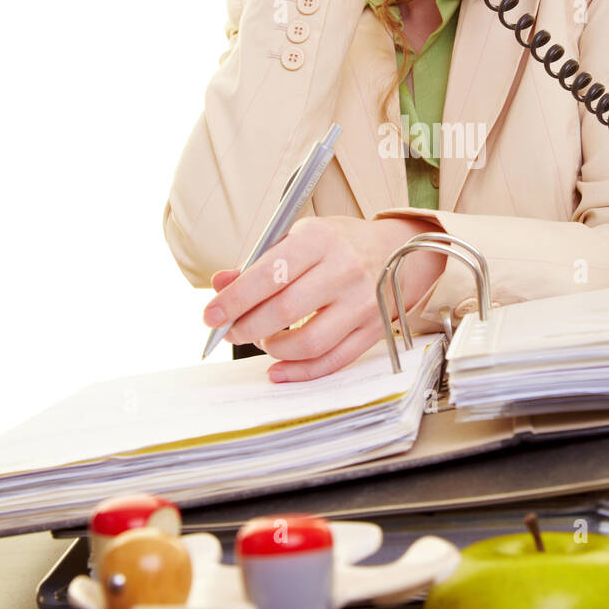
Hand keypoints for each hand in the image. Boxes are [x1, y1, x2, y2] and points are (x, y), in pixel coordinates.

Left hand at [204, 215, 444, 382]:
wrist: (397, 250)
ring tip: (262, 341)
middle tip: (232, 331)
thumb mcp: (299, 236)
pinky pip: (333, 361)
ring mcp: (363, 302)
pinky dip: (301, 372)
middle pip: (286, 310)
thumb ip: (259, 261)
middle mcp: (345, 269)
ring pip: (309, 342)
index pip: (269, 273)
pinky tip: (279, 369)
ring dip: (275, 349)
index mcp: (321, 239)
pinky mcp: (373, 329)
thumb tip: (221, 285)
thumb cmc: (338, 243)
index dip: (235, 299)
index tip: (211, 316)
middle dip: (248, 327)